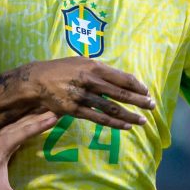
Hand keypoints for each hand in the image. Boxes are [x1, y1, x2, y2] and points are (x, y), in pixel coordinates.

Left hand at [0, 112, 53, 189]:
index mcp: (3, 144)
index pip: (24, 131)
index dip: (39, 125)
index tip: (53, 119)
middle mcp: (3, 135)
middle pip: (26, 123)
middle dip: (42, 117)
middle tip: (61, 111)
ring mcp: (3, 133)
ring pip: (23, 121)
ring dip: (38, 116)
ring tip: (54, 112)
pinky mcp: (5, 135)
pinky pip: (21, 125)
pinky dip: (32, 120)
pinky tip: (40, 118)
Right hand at [16, 58, 154, 129]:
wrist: (36, 80)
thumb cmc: (61, 69)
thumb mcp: (81, 62)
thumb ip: (99, 70)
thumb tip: (119, 78)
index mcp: (94, 67)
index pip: (121, 77)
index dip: (136, 85)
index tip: (146, 91)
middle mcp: (90, 81)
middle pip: (120, 93)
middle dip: (139, 100)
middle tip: (152, 106)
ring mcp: (82, 97)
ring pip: (111, 109)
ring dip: (129, 116)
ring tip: (142, 121)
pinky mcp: (75, 110)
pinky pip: (98, 119)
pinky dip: (114, 124)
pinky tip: (125, 127)